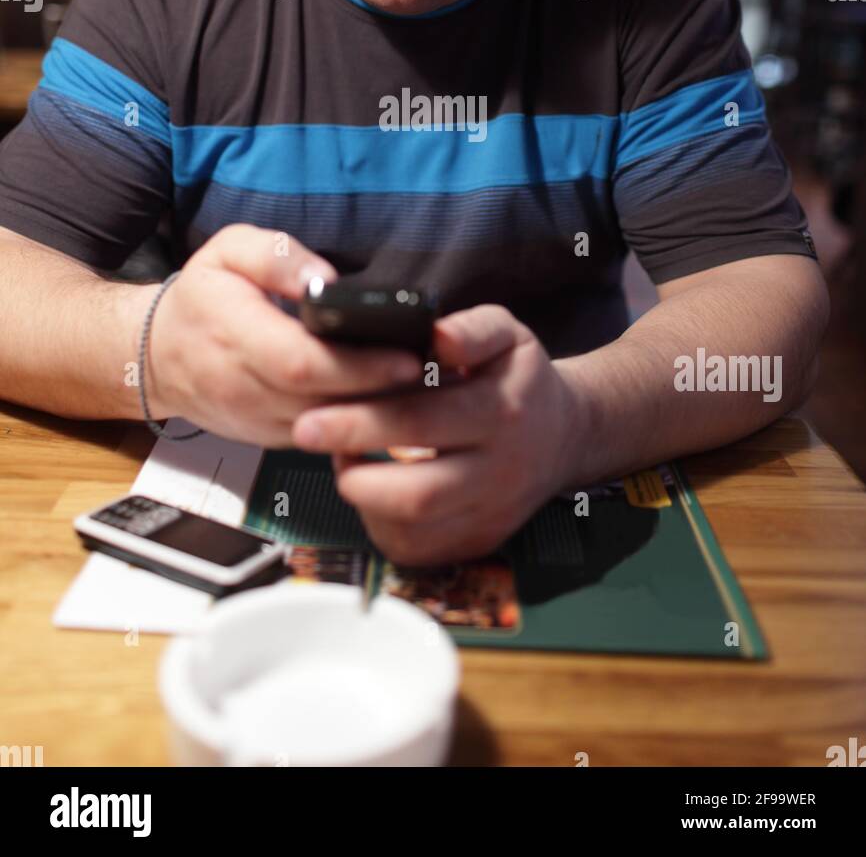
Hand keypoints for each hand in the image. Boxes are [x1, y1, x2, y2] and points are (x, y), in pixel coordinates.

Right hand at [145, 225, 423, 444]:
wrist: (157, 357)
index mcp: (234, 336)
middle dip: (382, 391)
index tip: (407, 356)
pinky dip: (356, 425)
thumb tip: (326, 280)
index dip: (357, 365)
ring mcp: (256, 422)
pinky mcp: (269, 439)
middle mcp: (244, 389)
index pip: (302, 363)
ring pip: (326, 428)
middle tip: (433, 373)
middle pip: (323, 402)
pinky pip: (320, 438)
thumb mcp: (227, 251)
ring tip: (423, 389)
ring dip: (375, 413)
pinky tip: (391, 404)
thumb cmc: (201, 297)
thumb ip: (277, 256)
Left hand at [291, 304, 577, 564]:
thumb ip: (472, 329)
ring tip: (343, 459)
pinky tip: (370, 488)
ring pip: (413, 530)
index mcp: (503, 413)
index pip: (425, 424)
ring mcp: (490, 515)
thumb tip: (437, 337)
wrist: (565, 435)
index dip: (364, 422)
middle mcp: (499, 473)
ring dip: (363, 497)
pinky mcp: (478, 541)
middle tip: (309, 436)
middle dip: (353, 471)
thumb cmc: (520, 378)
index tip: (314, 414)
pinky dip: (380, 522)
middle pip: (417, 492)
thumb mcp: (507, 334)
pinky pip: (417, 548)